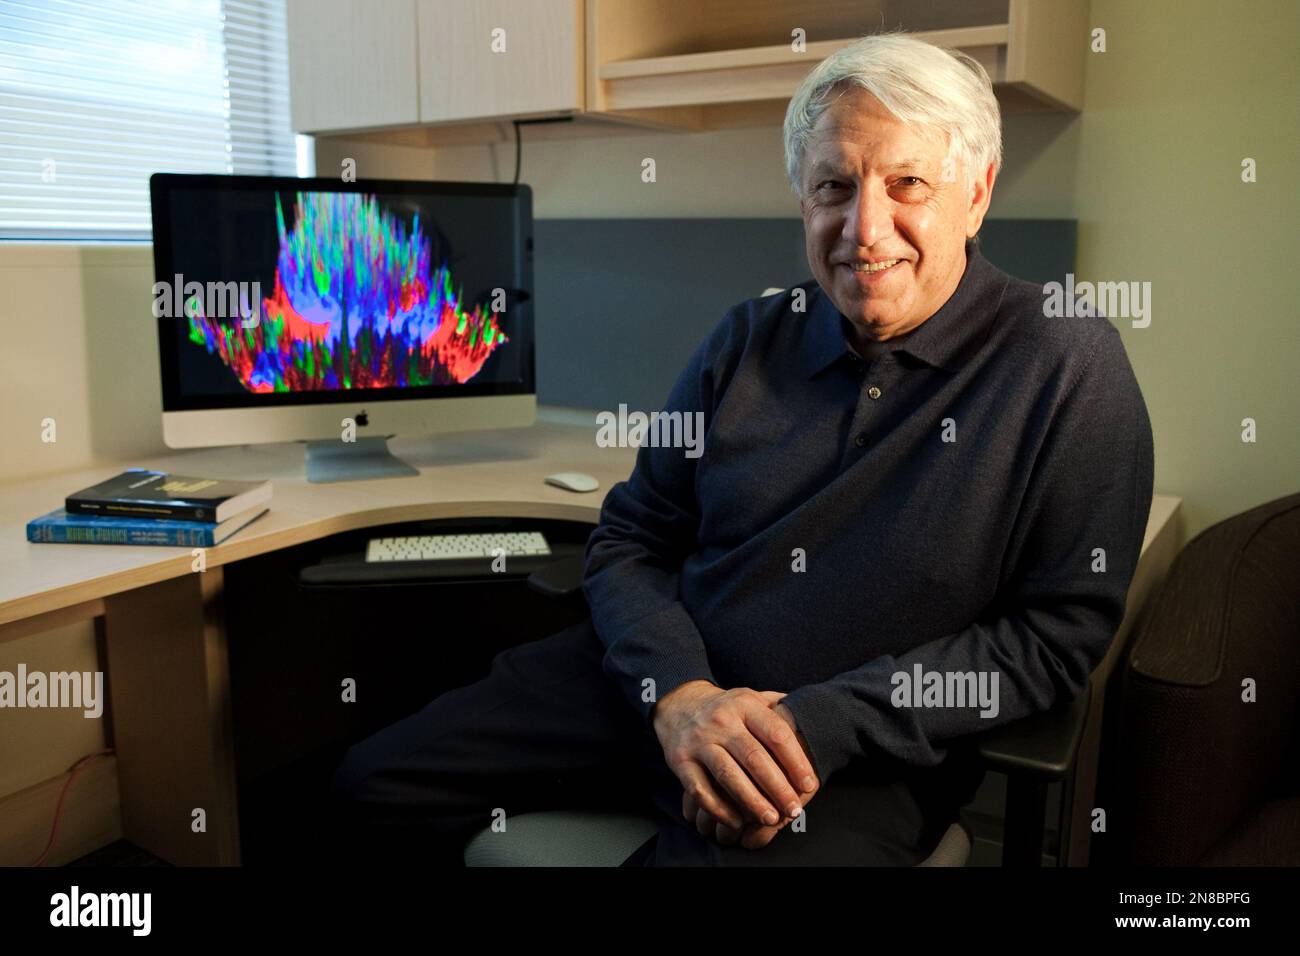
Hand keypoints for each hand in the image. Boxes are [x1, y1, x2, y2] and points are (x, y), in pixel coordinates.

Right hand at [652, 682, 818, 843]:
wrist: (679, 705)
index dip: (796, 761)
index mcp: (744, 704)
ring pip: (728, 775)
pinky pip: (700, 790)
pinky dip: (719, 809)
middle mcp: (721, 721)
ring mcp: (699, 741)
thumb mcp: (752, 697)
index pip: (776, 733)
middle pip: (754, 757)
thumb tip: (813, 715)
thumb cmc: (727, 708)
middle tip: (794, 809)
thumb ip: (779, 707)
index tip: (809, 784)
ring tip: (771, 818)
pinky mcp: (680, 761)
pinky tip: (737, 821)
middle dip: (778, 787)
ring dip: (752, 801)